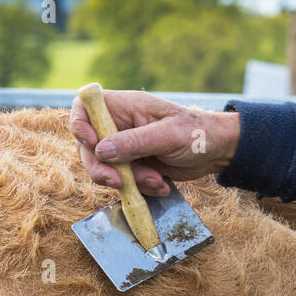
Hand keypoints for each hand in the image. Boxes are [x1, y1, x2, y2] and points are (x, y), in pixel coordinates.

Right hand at [70, 90, 240, 193]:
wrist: (215, 152)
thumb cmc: (196, 133)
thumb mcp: (168, 135)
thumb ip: (135, 142)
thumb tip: (102, 150)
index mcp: (123, 107)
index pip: (84, 108)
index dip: (80, 126)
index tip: (93, 144)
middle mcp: (118, 126)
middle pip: (87, 147)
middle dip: (102, 168)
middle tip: (120, 182)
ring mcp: (124, 148)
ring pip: (105, 169)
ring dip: (128, 182)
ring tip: (157, 181)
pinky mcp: (132, 167)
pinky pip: (123, 182)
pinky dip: (140, 188)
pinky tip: (162, 185)